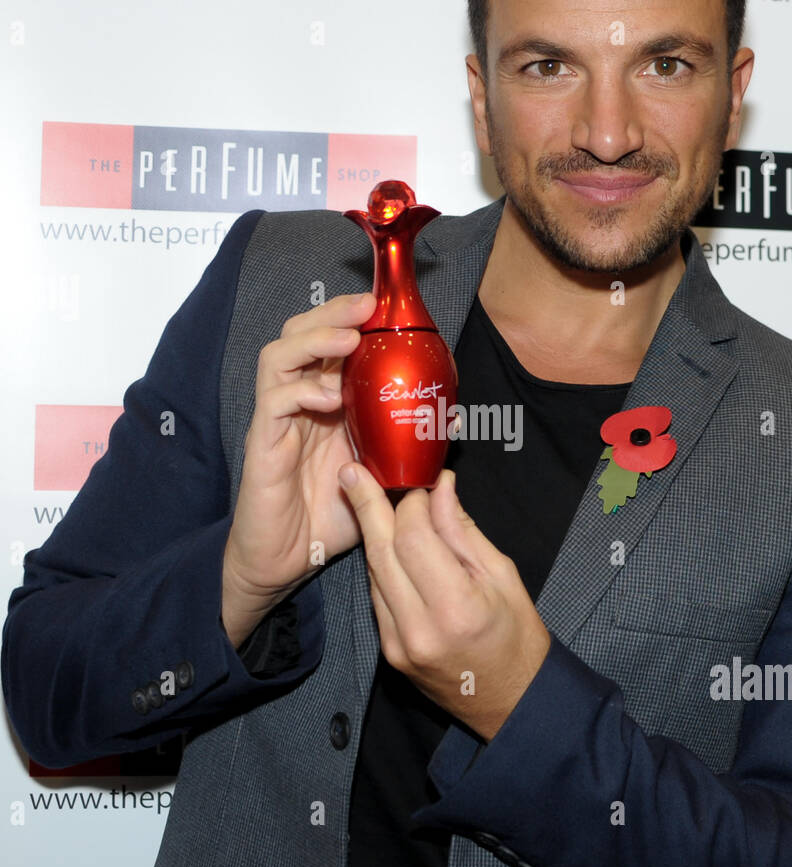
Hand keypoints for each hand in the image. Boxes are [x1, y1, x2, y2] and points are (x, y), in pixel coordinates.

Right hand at [222, 290, 376, 643]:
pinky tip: (328, 398)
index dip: (351, 317)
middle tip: (365, 306)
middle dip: (333, 313)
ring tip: (348, 339)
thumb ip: (408, 444)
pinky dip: (301, 391)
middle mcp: (298, 401)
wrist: (286, 560)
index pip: (330, 341)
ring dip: (315, 340)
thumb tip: (454, 420)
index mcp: (325, 402)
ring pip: (280, 355)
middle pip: (300, 333)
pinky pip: (274, 401)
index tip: (383, 306)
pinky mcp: (263, 442)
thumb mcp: (381, 474)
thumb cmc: (331, 517)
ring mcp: (277, 419)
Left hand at [337, 463, 550, 740]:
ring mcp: (398, 644)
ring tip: (369, 499)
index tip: (418, 485)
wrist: (512, 702)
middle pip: (382, 551)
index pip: (413, 538)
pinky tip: (387, 546)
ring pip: (374, 572)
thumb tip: (440, 487)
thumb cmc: (518, 638)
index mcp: (456, 607)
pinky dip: (381, 566)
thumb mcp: (503, 576)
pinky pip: (377, 596)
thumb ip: (462, 531)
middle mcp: (419, 628)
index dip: (410, 503)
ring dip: (373, 534)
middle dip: (368, 506)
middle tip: (354, 470)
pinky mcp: (389, 653)